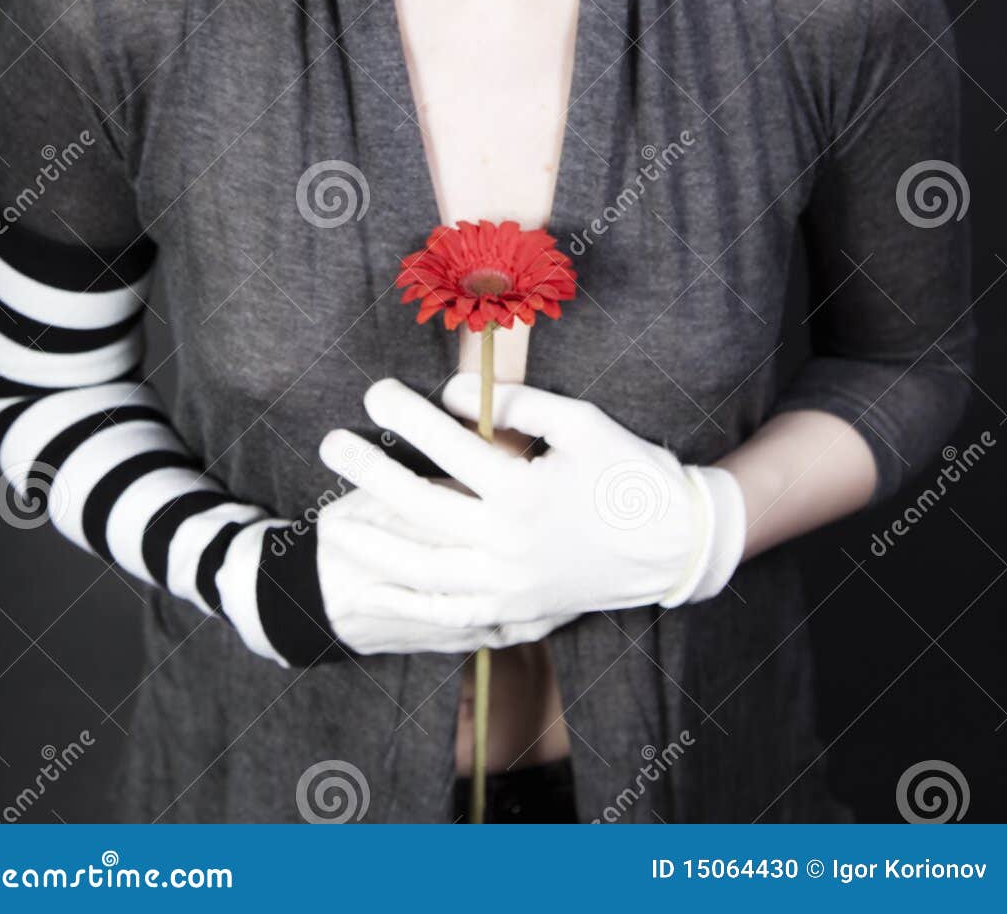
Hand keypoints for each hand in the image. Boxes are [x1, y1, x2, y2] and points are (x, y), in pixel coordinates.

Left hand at [318, 375, 746, 640]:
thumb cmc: (628, 472)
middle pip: (421, 506)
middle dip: (370, 473)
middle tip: (331, 444)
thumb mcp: (581, 422)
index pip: (448, 446)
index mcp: (525, 491)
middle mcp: (510, 543)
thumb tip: (451, 391)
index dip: (407, 415)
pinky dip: (406, 603)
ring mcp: (510, 585)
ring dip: (374, 542)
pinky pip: (449, 614)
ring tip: (334, 520)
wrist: (675, 545)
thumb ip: (518, 404)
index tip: (374, 392)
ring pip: (423, 568)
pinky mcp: (516, 611)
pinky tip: (372, 586)